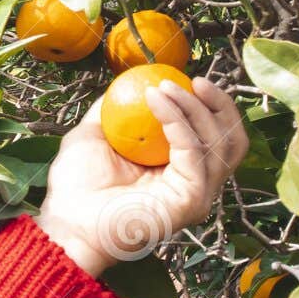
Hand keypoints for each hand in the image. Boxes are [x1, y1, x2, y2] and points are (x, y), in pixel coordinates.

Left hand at [34, 76, 247, 277]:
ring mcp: (196, 193)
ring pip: (218, 142)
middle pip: (230, 139)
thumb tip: (128, 85)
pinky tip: (156, 102)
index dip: (210, 106)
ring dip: (194, 107)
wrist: (68, 218)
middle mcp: (194, 183)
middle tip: (193, 81)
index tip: (190, 80)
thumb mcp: (93, 134)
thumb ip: (114, 112)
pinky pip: (193, 151)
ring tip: (165, 89)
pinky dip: (178, 120)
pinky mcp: (191, 199)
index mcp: (179, 170)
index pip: (215, 136)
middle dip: (218, 105)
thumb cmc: (76, 185)